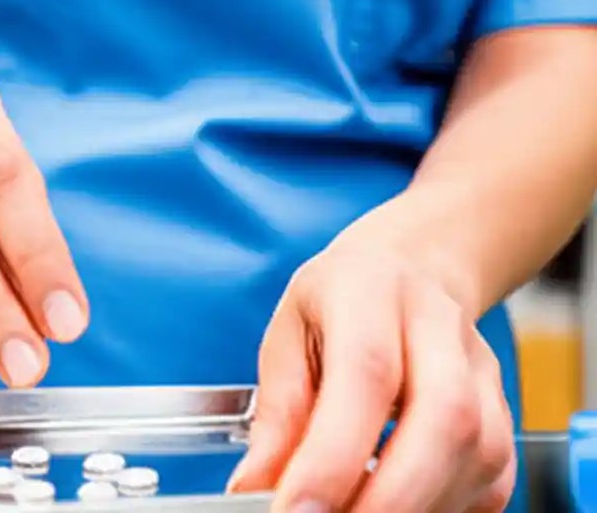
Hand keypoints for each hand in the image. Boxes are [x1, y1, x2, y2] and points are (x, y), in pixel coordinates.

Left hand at [227, 236, 515, 511]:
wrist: (411, 270)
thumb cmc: (340, 302)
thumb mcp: (288, 335)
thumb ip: (277, 412)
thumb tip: (255, 486)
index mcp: (369, 293)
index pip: (364, 373)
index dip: (334, 452)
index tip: (297, 508)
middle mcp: (437, 326)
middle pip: (444, 416)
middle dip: (391, 495)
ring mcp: (482, 369)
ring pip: (479, 451)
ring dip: (418, 504)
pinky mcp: (504, 412)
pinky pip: (494, 477)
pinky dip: (446, 507)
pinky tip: (402, 506)